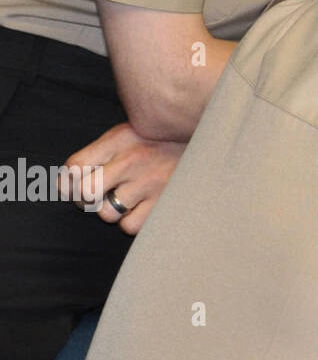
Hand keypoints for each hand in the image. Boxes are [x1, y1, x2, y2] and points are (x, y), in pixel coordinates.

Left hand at [58, 122, 186, 233]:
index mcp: (122, 138)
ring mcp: (151, 181)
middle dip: (85, 200)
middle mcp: (135, 158)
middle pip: (86, 193)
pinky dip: (132, 220)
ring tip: (129, 197)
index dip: (68, 183)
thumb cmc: (161, 144)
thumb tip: (66, 183)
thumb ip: (100, 152)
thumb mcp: (130, 134)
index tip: (75, 186)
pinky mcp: (164, 202)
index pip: (75, 166)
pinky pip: (129, 225)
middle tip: (97, 197)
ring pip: (106, 213)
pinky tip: (145, 205)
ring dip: (113, 210)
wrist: (209, 146)